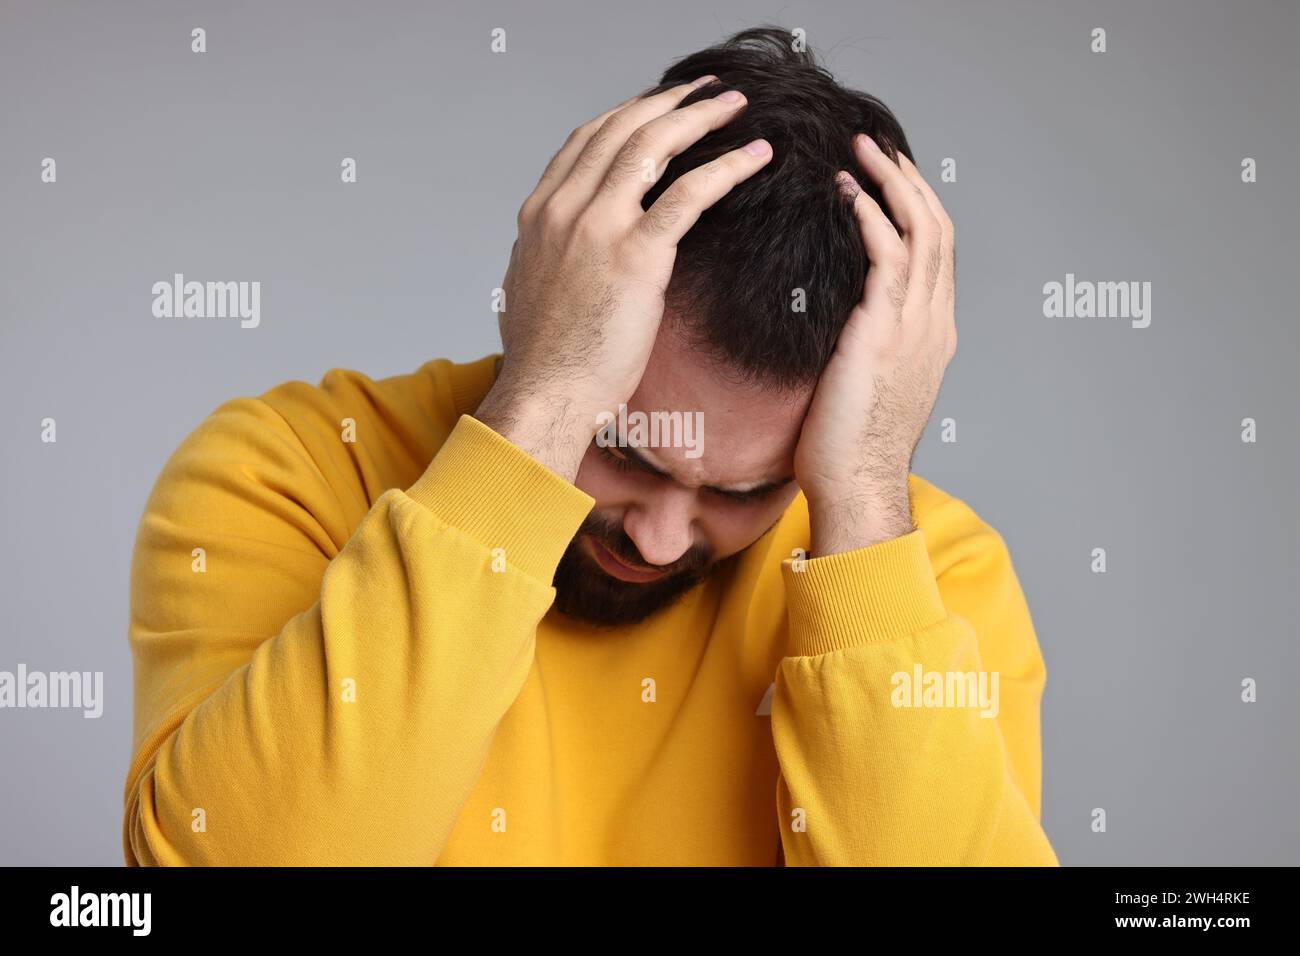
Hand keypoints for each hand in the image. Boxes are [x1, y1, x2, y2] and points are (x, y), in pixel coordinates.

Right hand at [475, 78, 773, 481]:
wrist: (546, 394)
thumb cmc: (546, 358)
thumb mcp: (533, 289)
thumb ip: (553, 255)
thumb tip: (568, 250)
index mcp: (539, 214)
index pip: (586, 140)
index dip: (628, 113)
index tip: (661, 103)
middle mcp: (564, 209)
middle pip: (622, 129)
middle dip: (669, 101)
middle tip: (706, 89)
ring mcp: (597, 227)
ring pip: (654, 147)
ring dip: (701, 117)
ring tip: (736, 106)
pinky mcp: (636, 256)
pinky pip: (691, 194)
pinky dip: (728, 166)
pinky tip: (758, 155)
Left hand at [793, 136, 955, 555]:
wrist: (855, 486)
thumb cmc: (847, 449)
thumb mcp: (864, 386)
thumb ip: (863, 346)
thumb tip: (836, 326)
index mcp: (933, 335)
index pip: (936, 253)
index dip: (915, 207)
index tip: (886, 176)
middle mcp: (934, 323)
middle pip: (937, 228)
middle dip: (909, 180)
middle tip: (876, 145)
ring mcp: (916, 326)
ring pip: (921, 230)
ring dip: (892, 182)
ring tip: (861, 149)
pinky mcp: (884, 331)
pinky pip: (889, 256)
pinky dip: (871, 215)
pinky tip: (848, 191)